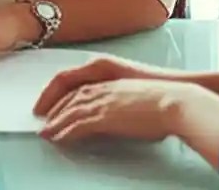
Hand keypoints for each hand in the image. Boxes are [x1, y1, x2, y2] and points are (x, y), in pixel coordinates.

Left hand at [39, 77, 186, 143]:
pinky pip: (78, 124)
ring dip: (55, 122)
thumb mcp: (139, 94)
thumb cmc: (165, 98)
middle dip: (53, 108)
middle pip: (69, 97)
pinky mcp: (105, 116)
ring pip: (70, 111)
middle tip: (43, 120)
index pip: (78, 86)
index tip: (55, 105)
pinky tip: (58, 137)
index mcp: (111, 80)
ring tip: (45, 133)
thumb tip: (120, 113)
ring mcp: (103, 101)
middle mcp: (103, 88)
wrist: (175, 100)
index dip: (63, 96)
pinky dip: (65, 131)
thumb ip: (124, 100)